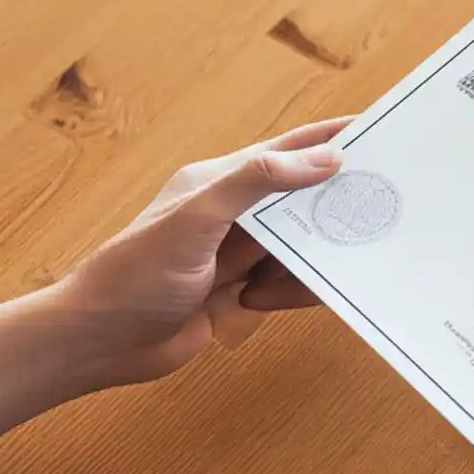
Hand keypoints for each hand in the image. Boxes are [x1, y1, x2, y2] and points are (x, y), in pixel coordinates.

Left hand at [58, 117, 351, 388]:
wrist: (100, 343)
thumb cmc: (133, 273)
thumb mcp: (198, 218)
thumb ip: (258, 182)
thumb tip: (324, 158)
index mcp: (220, 181)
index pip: (287, 151)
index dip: (329, 139)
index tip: (373, 130)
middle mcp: (233, 213)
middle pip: (302, 202)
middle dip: (331, 208)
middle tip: (372, 210)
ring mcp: (237, 252)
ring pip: (300, 248)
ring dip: (303, 264)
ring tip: (281, 278)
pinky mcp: (240, 289)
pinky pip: (287, 284)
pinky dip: (288, 292)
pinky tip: (258, 300)